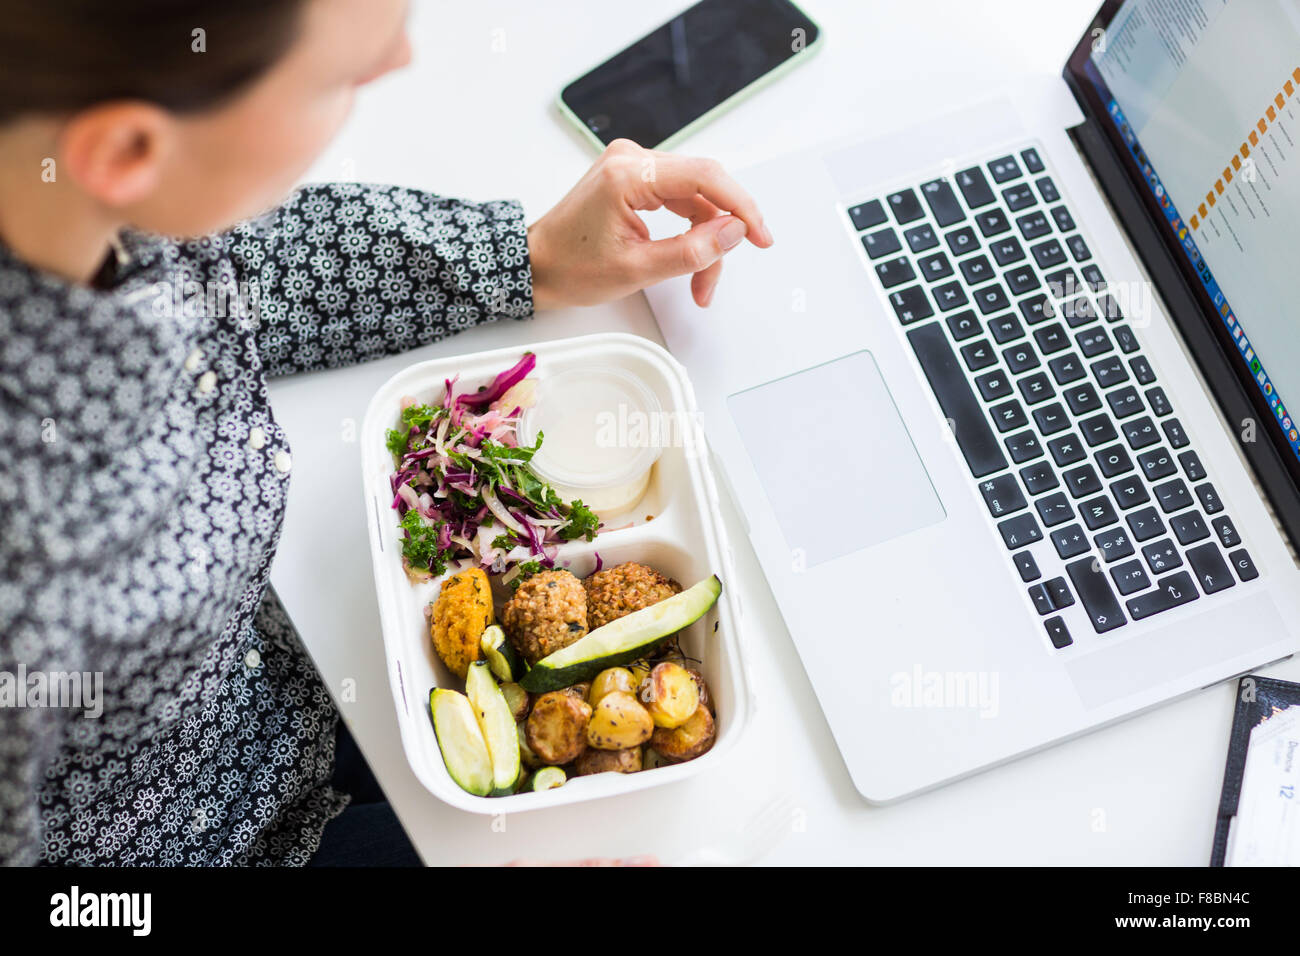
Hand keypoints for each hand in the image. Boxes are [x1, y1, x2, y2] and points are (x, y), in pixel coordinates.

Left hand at [527, 139, 773, 309]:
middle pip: (702, 189)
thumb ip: (691, 251)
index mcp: (628, 173)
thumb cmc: (570, 267)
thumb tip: (733, 232)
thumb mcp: (637, 269)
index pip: (704, 177)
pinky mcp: (632, 179)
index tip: (760, 235)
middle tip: (719, 276)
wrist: (536, 267)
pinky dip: (688, 231)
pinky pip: (677, 199)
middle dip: (718, 235)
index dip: (740, 205)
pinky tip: (689, 259)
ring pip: (693, 198)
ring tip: (700, 284)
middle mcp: (631, 159)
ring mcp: (631, 166)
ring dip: (704, 240)